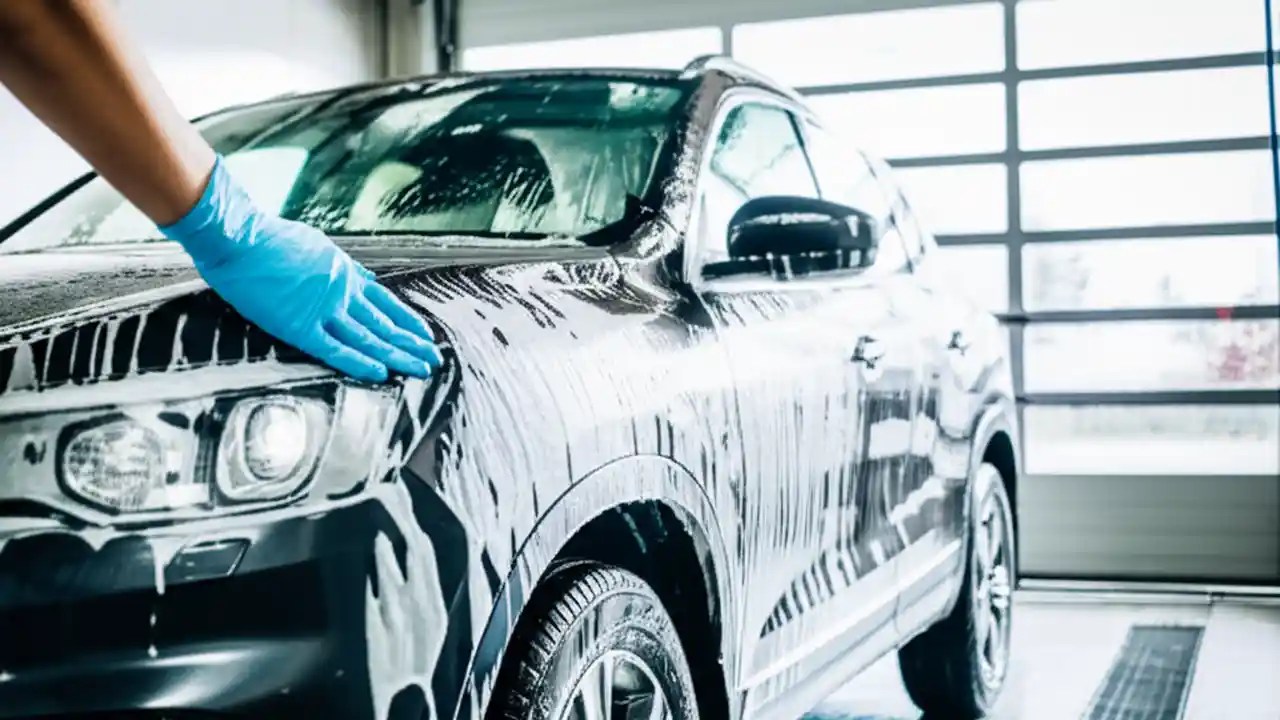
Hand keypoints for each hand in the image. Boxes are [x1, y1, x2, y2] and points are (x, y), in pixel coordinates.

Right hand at [161, 157, 441, 381]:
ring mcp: (323, 308)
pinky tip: (382, 373)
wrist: (239, 236)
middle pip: (384, 322)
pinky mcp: (299, 325)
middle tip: (434, 358)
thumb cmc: (266, 238)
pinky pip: (335, 349)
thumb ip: (340, 266)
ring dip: (398, 354)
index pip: (384, 301)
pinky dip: (360, 362)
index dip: (406, 320)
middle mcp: (341, 291)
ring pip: (369, 337)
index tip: (423, 334)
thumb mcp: (315, 245)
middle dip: (411, 342)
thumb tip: (363, 277)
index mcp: (343, 272)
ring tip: (422, 368)